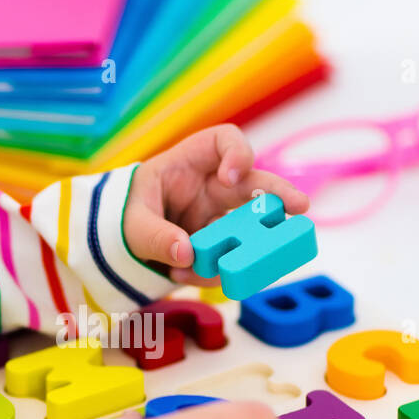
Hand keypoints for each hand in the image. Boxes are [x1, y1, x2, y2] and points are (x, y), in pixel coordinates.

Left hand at [124, 124, 310, 286]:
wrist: (118, 241)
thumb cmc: (126, 214)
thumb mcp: (131, 221)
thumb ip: (155, 235)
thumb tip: (186, 254)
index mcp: (190, 162)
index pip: (224, 140)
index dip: (236, 154)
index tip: (230, 177)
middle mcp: (213, 187)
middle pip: (255, 183)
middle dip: (279, 195)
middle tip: (300, 208)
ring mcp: (220, 218)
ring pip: (250, 228)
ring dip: (240, 250)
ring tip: (209, 269)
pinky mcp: (219, 248)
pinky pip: (229, 261)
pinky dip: (208, 275)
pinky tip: (179, 277)